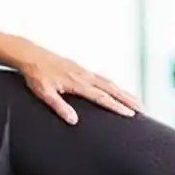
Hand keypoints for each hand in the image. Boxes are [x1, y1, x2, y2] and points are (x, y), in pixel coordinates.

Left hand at [17, 47, 142, 124]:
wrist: (30, 54)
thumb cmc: (35, 75)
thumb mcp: (44, 92)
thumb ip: (59, 106)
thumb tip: (74, 120)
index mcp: (77, 82)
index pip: (101, 96)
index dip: (116, 106)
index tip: (131, 114)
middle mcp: (84, 75)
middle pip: (112, 88)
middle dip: (129, 99)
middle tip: (145, 110)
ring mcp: (84, 71)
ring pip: (109, 82)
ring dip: (124, 92)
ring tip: (137, 103)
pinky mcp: (81, 69)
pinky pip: (102, 78)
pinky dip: (114, 86)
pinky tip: (117, 92)